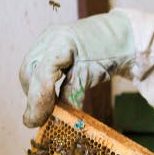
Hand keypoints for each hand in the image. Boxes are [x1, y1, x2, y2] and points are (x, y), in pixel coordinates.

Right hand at [19, 10, 135, 126]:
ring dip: (34, 91)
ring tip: (43, 111)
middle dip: (33, 97)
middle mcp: (50, 37)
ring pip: (30, 69)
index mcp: (62, 41)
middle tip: (38, 120)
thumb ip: (74, 94)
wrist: (124, 33)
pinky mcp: (49, 44)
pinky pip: (38, 66)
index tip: (35, 121)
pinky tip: (48, 97)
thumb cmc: (113, 52)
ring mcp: (48, 39)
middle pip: (29, 71)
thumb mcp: (95, 75)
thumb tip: (59, 118)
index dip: (37, 100)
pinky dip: (40, 83)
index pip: (42, 73)